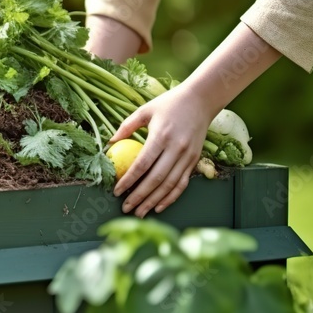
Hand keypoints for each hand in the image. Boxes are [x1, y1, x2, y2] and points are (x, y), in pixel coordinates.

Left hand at [109, 84, 215, 216]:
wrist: (202, 100)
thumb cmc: (169, 104)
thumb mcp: (145, 110)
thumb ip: (127, 126)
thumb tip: (110, 143)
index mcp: (161, 136)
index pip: (142, 164)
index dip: (128, 180)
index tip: (117, 191)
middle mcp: (176, 149)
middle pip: (156, 179)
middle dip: (139, 196)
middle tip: (126, 208)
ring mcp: (187, 156)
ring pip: (170, 185)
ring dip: (154, 201)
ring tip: (140, 212)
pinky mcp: (195, 160)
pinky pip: (182, 183)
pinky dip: (171, 197)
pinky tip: (159, 206)